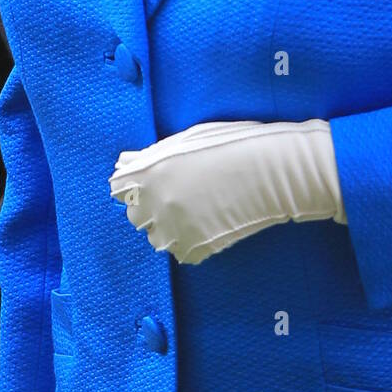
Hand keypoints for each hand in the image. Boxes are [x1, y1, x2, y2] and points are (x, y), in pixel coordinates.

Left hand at [109, 118, 346, 264]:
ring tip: (201, 207)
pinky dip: (191, 240)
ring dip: (170, 225)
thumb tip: (124, 162)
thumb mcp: (186, 140)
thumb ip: (150, 156)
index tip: (154, 180)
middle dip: (151, 206)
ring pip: (157, 235)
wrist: (273, 171)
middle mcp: (153, 204)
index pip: (118, 188)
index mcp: (148, 173)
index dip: (136, 184)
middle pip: (134, 214)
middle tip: (184, 193)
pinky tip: (212, 220)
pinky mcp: (192, 250)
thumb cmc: (232, 146)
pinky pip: (180, 250)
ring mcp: (172, 231)